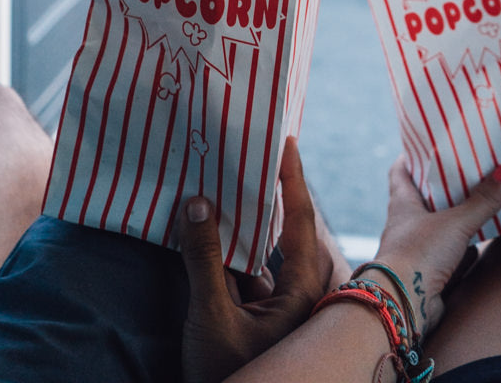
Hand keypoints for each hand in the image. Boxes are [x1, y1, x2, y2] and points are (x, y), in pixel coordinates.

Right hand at [178, 138, 331, 382]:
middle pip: (289, 231)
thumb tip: (197, 202)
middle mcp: (299, 297)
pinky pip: (248, 274)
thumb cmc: (230, 376)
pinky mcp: (259, 322)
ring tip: (227, 183)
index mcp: (303, 292)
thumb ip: (204, 259)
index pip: (301, 220)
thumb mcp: (212, 317)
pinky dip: (229, 252)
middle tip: (257, 154)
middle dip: (273, 193)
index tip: (286, 140)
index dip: (293, 178)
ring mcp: (280, 311)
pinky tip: (206, 231)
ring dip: (246, 223)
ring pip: (265, 254)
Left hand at [370, 159, 500, 337]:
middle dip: (442, 188)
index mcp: (402, 204)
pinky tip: (478, 246)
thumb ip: (482, 200)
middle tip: (465, 172)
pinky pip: (448, 259)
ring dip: (454, 220)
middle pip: (422, 200)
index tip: (428, 144)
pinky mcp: (427, 277)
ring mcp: (416, 252)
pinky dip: (462, 252)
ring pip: (437, 230)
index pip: (401, 172)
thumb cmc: (419, 255)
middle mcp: (406, 226)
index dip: (412, 157)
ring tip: (479, 203)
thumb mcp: (455, 223)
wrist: (402, 306)